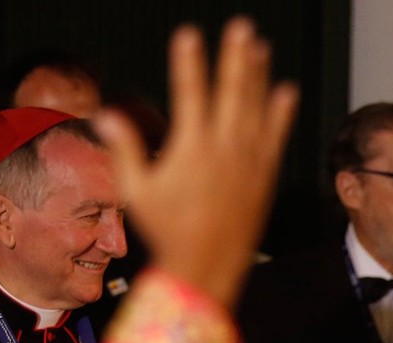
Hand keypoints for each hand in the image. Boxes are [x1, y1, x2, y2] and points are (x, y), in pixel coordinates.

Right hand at [92, 19, 297, 307]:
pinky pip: (276, 138)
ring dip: (259, 76)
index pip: (189, 96)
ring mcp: (249, 164)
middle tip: (241, 26)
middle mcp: (225, 152)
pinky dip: (282, 114)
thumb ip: (125, 150)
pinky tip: (287, 90)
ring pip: (258, 111)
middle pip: (232, 95)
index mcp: (191, 151)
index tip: (188, 34)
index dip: (189, 63)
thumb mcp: (137, 192)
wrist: (209, 266)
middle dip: (236, 58)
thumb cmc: (168, 231)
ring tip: (261, 46)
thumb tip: (105, 114)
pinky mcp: (265, 177)